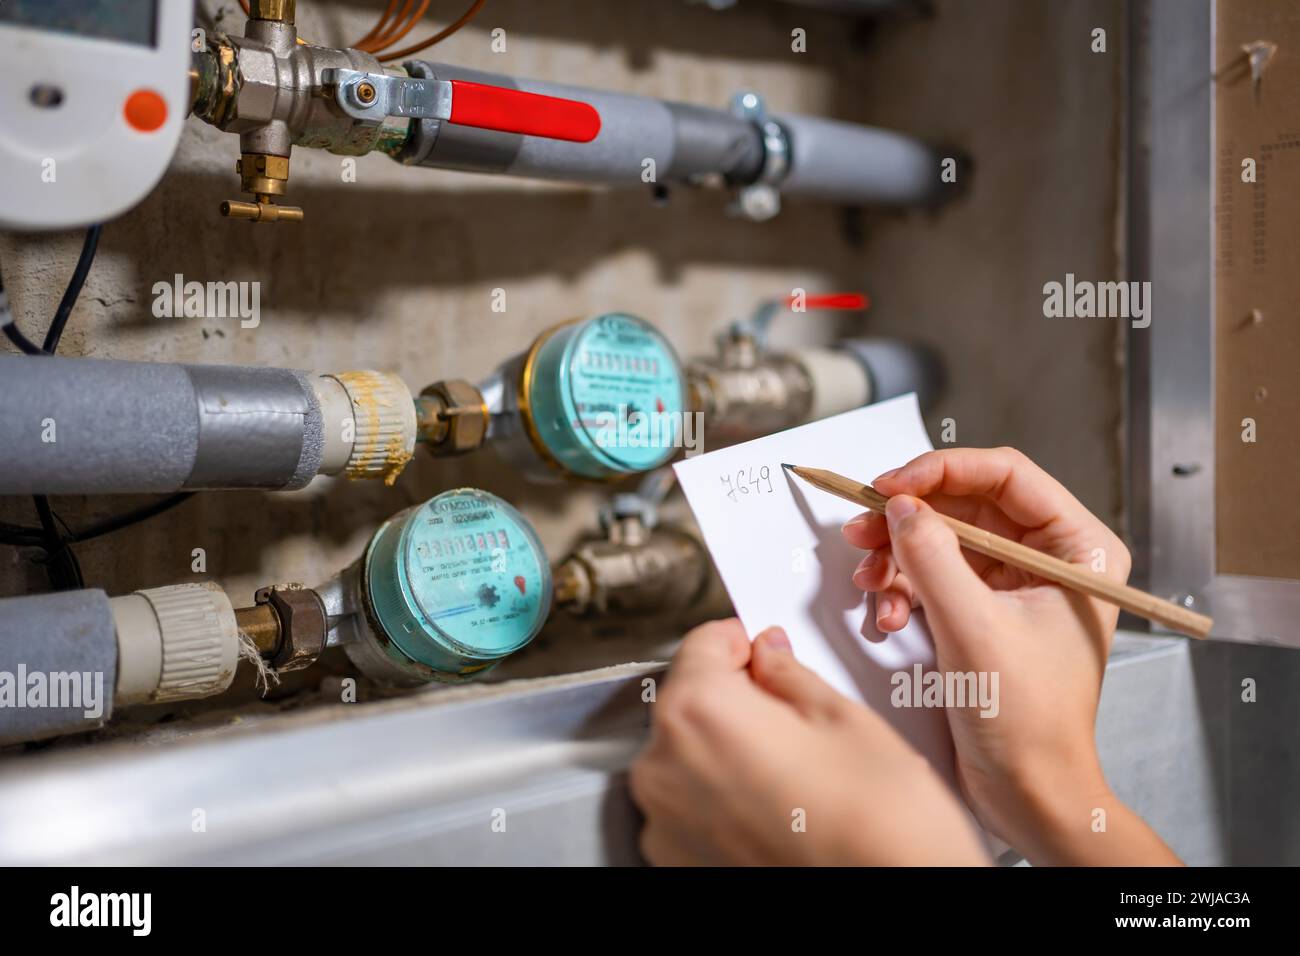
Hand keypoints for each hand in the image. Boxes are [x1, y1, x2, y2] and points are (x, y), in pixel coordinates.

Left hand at [629, 619, 988, 865]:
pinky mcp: (675, 859)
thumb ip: (789, 672)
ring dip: (729, 749)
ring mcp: (665, 820)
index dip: (743, 639)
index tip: (765, 648)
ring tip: (795, 773)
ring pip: (690, 754)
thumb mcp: (844, 719)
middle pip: (691, 700)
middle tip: (795, 716)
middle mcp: (663, 767)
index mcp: (699, 713)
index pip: (703, 642)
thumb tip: (769, 654)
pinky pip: (691, 805)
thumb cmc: (879, 829)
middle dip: (737, 697)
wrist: (898, 913)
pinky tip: (780, 808)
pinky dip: (724, 798)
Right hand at [842, 447, 1178, 864]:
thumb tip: (899, 505)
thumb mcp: (974, 628)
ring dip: (897, 555)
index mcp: (1080, 549)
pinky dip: (902, 587)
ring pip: (941, 536)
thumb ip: (932, 557)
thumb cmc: (1030, 724)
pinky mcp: (983, 608)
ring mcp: (1014, 583)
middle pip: (966, 503)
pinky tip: (888, 613)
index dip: (942, 471)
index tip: (892, 485)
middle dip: (908, 517)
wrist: (1027, 792)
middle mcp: (1050, 557)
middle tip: (863, 526)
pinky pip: (932, 572)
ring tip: (869, 578)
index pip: (1007, 475)